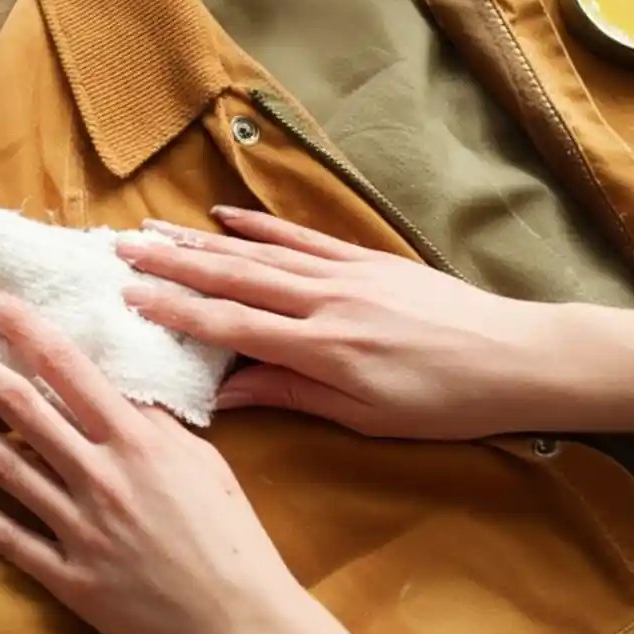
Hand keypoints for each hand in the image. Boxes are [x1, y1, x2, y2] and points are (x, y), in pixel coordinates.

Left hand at [0, 292, 380, 633]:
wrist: (239, 621)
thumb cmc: (231, 539)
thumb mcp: (204, 462)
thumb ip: (155, 424)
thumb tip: (118, 389)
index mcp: (139, 442)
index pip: (68, 368)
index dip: (24, 328)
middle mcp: (101, 477)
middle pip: (21, 407)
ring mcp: (78, 528)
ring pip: (2, 463)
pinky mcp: (67, 575)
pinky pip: (5, 534)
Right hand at [119, 207, 575, 439]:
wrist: (513, 358)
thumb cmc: (442, 403)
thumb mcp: (364, 417)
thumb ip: (292, 395)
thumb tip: (226, 392)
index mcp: (323, 349)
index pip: (233, 326)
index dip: (177, 312)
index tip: (130, 299)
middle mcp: (326, 301)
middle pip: (235, 278)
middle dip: (173, 265)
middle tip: (121, 251)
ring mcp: (346, 272)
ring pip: (261, 252)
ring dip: (203, 241)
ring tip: (155, 230)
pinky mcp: (367, 257)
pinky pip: (303, 237)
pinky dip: (262, 225)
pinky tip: (227, 217)